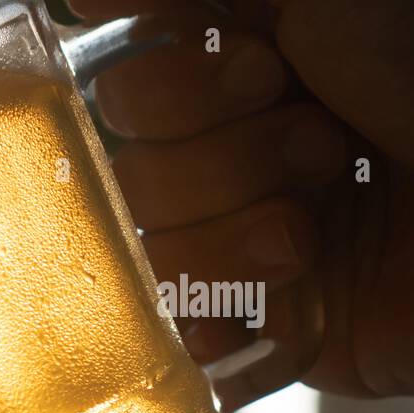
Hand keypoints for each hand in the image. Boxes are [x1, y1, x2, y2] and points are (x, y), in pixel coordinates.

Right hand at [71, 0, 413, 409]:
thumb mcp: (329, 9)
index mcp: (239, 84)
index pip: (128, 93)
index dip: (177, 94)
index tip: (263, 73)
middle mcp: (230, 161)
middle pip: (131, 177)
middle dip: (224, 167)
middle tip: (322, 153)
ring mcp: (239, 246)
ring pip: (150, 255)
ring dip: (230, 244)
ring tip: (311, 238)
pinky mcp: (260, 324)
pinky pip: (181, 333)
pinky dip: (213, 325)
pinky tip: (268, 308)